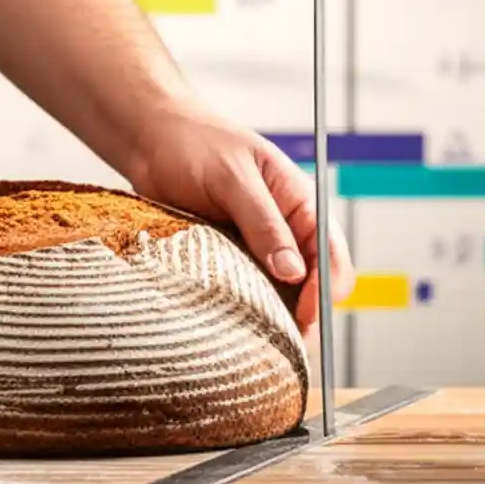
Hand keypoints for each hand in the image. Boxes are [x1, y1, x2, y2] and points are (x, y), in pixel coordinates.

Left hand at [126, 108, 354, 331]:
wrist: (153, 141)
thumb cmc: (196, 143)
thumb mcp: (233, 177)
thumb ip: (263, 222)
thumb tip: (293, 270)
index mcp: (301, 205)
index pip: (331, 258)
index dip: (323, 291)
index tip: (303, 314)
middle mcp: (283, 232)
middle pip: (310, 287)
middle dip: (300, 317)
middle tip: (278, 341)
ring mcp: (254, 250)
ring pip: (276, 297)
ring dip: (268, 319)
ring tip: (252, 341)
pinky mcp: (226, 262)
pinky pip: (240, 294)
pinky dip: (238, 310)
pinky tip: (226, 325)